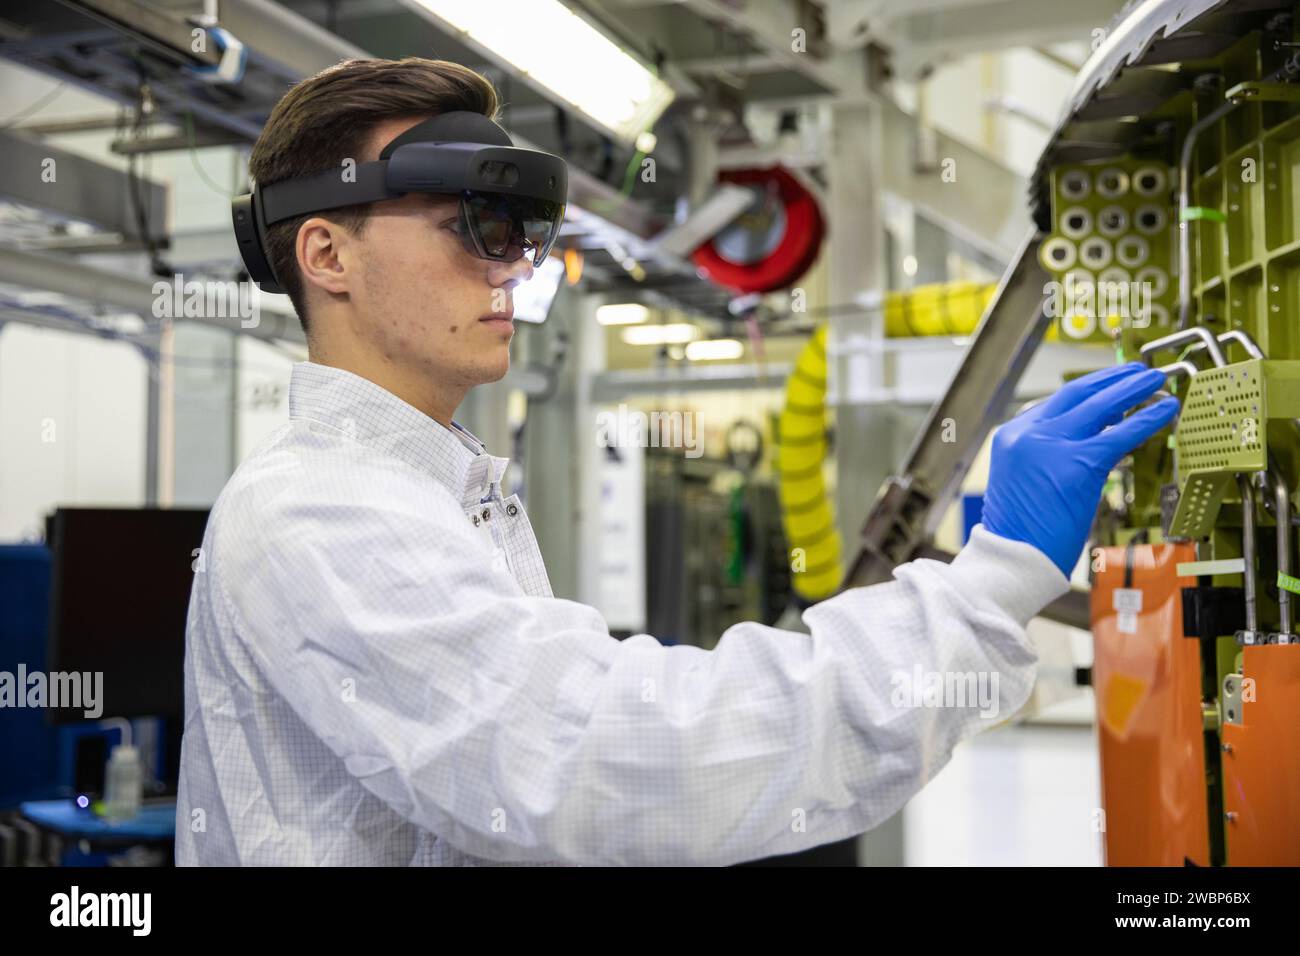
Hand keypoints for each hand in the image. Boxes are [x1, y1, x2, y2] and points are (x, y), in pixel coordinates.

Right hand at [980, 362, 1179, 577]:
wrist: (1012, 559)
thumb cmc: (1020, 531)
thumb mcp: (1024, 480)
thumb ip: (1049, 454)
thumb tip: (1096, 436)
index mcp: (1011, 435)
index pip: (1056, 403)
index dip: (1091, 390)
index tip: (1113, 385)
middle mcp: (1028, 434)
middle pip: (1078, 394)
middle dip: (1114, 379)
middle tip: (1138, 372)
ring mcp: (1051, 446)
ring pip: (1101, 405)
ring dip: (1134, 389)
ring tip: (1156, 380)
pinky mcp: (1078, 463)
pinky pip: (1120, 434)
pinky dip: (1147, 419)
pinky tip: (1164, 410)